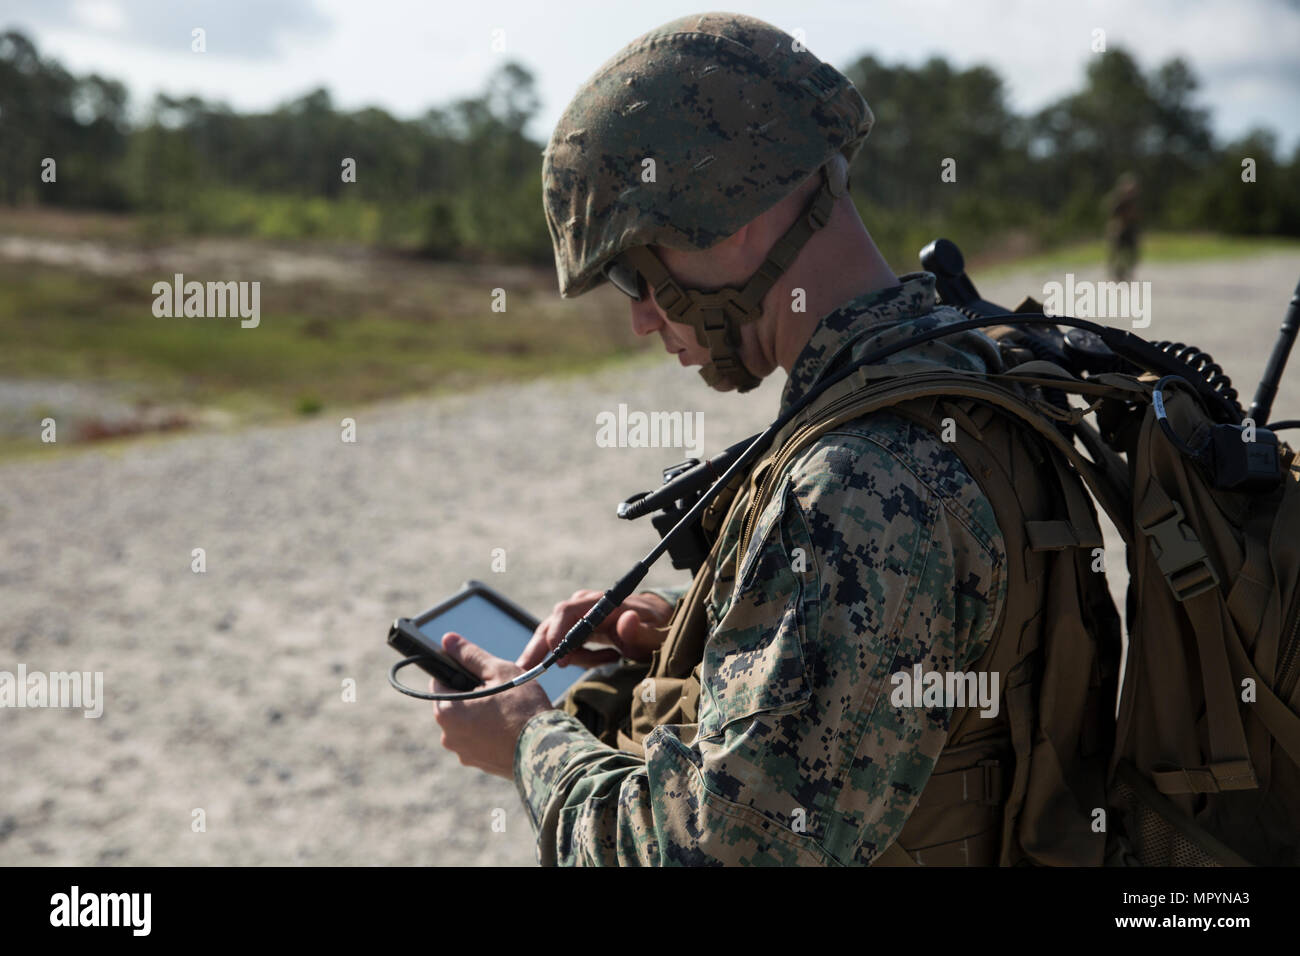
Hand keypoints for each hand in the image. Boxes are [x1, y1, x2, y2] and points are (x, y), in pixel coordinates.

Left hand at [432, 632, 554, 778]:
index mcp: (447, 711)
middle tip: (499, 690)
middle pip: (453, 704)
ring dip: (480, 714)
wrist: (547, 750)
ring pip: (466, 723)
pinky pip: (478, 741)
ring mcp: (464, 753)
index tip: (479, 672)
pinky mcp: (479, 764)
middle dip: (471, 694)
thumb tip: (448, 639)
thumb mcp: (499, 671)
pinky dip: (489, 732)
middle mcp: (448, 736)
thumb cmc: (523, 708)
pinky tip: (510, 727)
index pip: (439, 681)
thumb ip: (470, 655)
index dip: (459, 672)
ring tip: (508, 710)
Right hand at [516, 589, 674, 669]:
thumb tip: (628, 619)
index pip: (566, 612)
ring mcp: (576, 616)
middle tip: (529, 671)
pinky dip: (578, 658)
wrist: (652, 623)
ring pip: (553, 638)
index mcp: (598, 602)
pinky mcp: (575, 628)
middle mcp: (582, 605)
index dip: (557, 634)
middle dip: (539, 650)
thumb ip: (640, 631)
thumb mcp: (652, 634)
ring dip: (570, 657)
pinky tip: (606, 657)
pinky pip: (565, 647)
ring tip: (608, 658)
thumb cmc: (653, 628)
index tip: (559, 659)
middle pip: (550, 625)